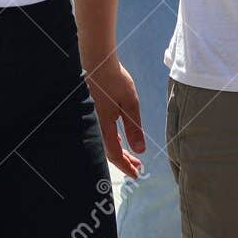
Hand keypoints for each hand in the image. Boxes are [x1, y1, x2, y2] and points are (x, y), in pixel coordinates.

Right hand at [85, 56, 143, 177]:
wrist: (98, 62)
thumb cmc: (115, 81)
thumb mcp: (130, 104)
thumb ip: (134, 128)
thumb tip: (140, 150)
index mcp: (106, 125)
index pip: (115, 154)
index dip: (125, 166)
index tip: (136, 174)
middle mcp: (99, 124)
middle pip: (110, 151)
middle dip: (125, 161)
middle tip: (138, 168)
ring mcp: (97, 118)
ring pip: (108, 142)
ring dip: (121, 151)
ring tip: (134, 157)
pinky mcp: (97, 110)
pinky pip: (107, 132)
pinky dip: (116, 140)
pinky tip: (122, 139)